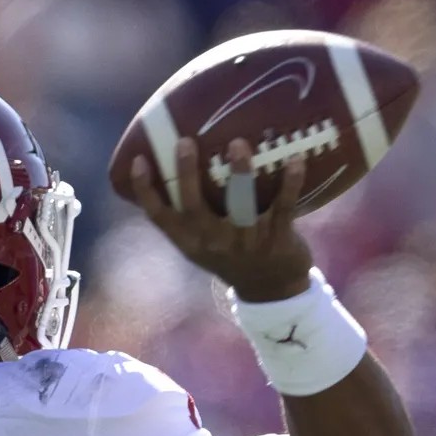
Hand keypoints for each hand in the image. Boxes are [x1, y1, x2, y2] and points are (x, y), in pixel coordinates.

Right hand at [128, 137, 313, 303]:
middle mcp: (213, 243)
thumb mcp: (203, 243)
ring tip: (237, 144)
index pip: (159, 217)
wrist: (274, 293)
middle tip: (185, 141)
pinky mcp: (278, 240)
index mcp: (190, 242)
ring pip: (240, 206)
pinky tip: (295, 159)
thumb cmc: (232, 255)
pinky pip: (284, 208)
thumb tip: (173, 162)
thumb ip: (189, 213)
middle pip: (193, 207)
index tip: (140, 160)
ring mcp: (246, 243)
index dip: (145, 190)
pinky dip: (290, 183)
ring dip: (239, 174)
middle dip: (187, 174)